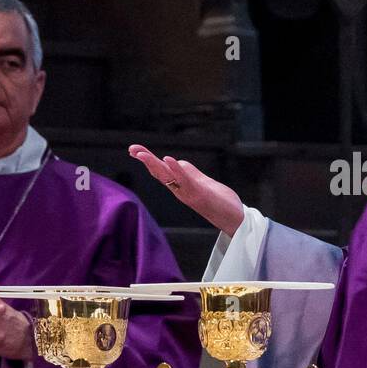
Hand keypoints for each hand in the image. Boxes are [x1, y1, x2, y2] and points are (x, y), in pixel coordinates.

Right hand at [128, 144, 244, 236]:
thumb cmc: (219, 201)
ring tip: (141, 153)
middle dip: (145, 160)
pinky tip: (168, 159)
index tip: (133, 149)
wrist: (234, 219)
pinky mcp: (200, 194)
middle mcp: (180, 190)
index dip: (147, 160)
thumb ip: (188, 172)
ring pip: (167, 176)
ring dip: (154, 164)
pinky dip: (176, 169)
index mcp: (180, 186)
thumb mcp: (201, 182)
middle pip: (159, 173)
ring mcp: (189, 192)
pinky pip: (185, 180)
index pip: (160, 171)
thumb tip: (176, 162)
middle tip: (131, 148)